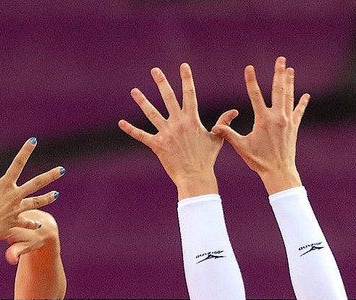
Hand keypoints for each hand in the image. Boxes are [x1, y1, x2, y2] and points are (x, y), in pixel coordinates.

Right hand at [0, 139, 63, 264]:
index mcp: (5, 186)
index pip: (17, 164)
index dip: (25, 151)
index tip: (34, 140)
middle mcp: (14, 197)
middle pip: (36, 184)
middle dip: (49, 176)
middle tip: (62, 170)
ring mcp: (16, 211)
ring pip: (35, 203)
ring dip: (46, 198)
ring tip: (56, 194)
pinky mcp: (14, 223)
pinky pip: (25, 223)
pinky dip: (31, 223)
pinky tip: (38, 224)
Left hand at [118, 63, 237, 199]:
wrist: (195, 177)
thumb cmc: (206, 159)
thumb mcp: (217, 139)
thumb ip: (223, 123)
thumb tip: (234, 111)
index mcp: (192, 120)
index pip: (189, 94)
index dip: (186, 79)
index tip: (183, 66)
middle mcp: (178, 123)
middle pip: (168, 98)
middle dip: (162, 82)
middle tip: (155, 70)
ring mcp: (166, 133)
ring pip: (152, 113)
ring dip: (142, 101)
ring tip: (134, 91)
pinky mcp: (157, 145)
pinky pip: (141, 135)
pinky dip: (131, 129)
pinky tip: (121, 123)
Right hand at [212, 57, 309, 193]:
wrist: (279, 171)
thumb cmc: (259, 161)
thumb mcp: (241, 147)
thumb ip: (228, 134)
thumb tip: (215, 126)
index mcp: (263, 120)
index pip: (255, 95)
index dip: (251, 81)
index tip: (249, 68)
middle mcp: (277, 117)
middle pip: (278, 90)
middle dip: (278, 73)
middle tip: (281, 59)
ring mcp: (287, 121)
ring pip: (289, 97)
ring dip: (289, 82)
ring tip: (290, 69)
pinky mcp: (294, 127)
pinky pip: (299, 112)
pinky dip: (302, 103)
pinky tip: (305, 95)